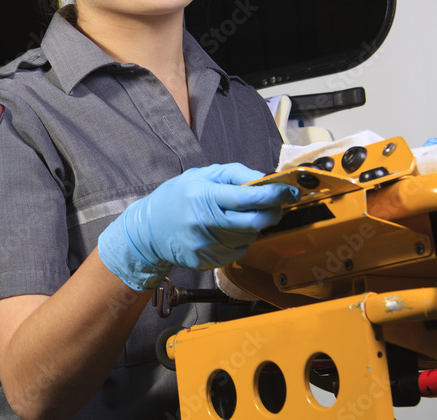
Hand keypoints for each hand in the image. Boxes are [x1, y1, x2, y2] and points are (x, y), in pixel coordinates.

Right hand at [96, 164, 299, 289]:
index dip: (274, 195)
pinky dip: (240, 241)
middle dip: (272, 213)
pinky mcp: (206, 261)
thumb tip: (265, 180)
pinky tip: (225, 232)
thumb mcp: (201, 176)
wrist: (148, 231)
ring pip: (248, 238)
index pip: (248, 197)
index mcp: (204, 197)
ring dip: (254, 227)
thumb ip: (234, 174)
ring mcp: (206, 245)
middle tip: (275, 205)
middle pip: (254, 223)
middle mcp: (205, 223)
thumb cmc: (176, 198)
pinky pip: (237, 252)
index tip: (289, 191)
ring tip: (238, 216)